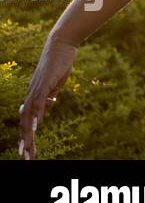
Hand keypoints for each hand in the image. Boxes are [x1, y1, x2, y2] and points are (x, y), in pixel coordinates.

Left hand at [19, 35, 76, 159]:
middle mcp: (31, 95)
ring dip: (29, 134)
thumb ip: (49, 96)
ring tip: (29, 148)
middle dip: (26, 141)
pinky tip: (37, 126)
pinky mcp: (44, 83)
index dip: (27, 136)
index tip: (27, 152)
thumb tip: (47, 107)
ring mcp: (36, 89)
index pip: (28, 121)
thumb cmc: (59, 63)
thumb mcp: (55, 84)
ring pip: (29, 116)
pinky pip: (38, 102)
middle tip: (27, 157)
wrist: (61, 45)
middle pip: (25, 123)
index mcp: (34, 96)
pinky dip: (37, 115)